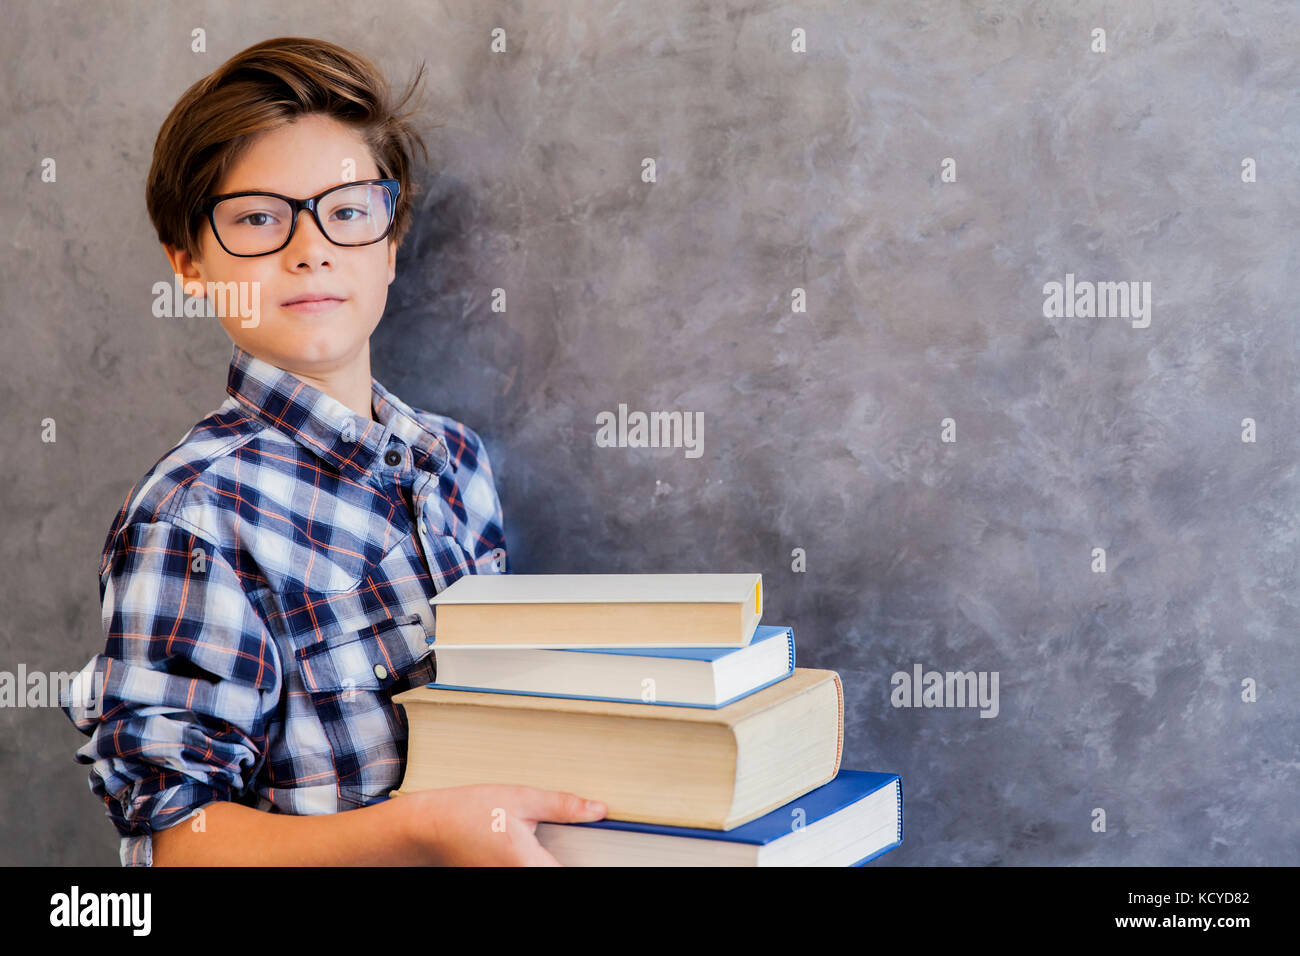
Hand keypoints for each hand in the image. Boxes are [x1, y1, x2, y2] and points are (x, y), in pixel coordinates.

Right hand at [402, 784, 606, 865]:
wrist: (430, 826)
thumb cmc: (469, 810)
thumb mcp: (521, 798)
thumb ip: (563, 806)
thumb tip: (598, 810)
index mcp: (528, 865)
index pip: (571, 874)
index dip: (592, 862)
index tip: (611, 852)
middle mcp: (518, 880)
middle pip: (558, 873)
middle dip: (570, 857)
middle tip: (573, 840)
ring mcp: (506, 882)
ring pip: (544, 873)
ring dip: (553, 860)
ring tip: (548, 841)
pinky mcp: (499, 879)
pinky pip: (530, 872)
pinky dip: (538, 861)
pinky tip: (529, 846)